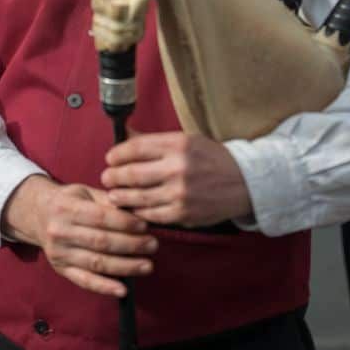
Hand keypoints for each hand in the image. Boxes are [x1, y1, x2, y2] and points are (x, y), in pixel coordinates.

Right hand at [1, 175, 157, 296]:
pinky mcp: (61, 269)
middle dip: (131, 245)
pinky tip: (123, 289)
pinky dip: (104, 287)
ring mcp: (59, 253)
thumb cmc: (69, 201)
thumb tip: (137, 210)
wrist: (38, 214)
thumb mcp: (85, 192)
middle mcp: (60, 231)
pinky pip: (84, 280)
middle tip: (153, 245)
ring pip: (96, 263)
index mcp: (67, 208)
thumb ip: (107, 201)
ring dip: (125, 266)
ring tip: (147, 265)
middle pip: (101, 241)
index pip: (101, 218)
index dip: (125, 223)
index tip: (146, 226)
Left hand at [101, 132, 252, 226]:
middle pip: (132, 173)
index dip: (117, 154)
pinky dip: (138, 212)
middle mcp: (178, 167)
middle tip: (106, 177)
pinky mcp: (183, 213)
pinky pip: (151, 214)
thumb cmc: (211, 158)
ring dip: (120, 196)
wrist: (242, 182)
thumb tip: (126, 135)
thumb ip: (155, 141)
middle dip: (114, 176)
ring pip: (138, 197)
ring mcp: (180, 192)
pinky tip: (132, 208)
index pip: (136, 147)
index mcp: (178, 144)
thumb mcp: (186, 140)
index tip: (110, 158)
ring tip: (113, 195)